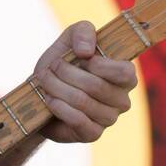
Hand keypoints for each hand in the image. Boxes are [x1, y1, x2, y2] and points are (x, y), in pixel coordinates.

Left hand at [32, 21, 137, 143]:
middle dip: (66, 73)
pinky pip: (78, 121)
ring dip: (57, 87)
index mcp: (125, 76)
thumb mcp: (70, 39)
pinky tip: (49, 99)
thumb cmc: (62, 63)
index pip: (124, 72)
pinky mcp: (92, 133)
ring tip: (45, 81)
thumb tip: (87, 51)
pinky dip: (59, 107)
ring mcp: (109, 119)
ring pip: (83, 102)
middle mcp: (122, 99)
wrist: (40, 92)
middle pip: (96, 86)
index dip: (98, 64)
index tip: (77, 56)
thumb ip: (83, 32)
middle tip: (50, 67)